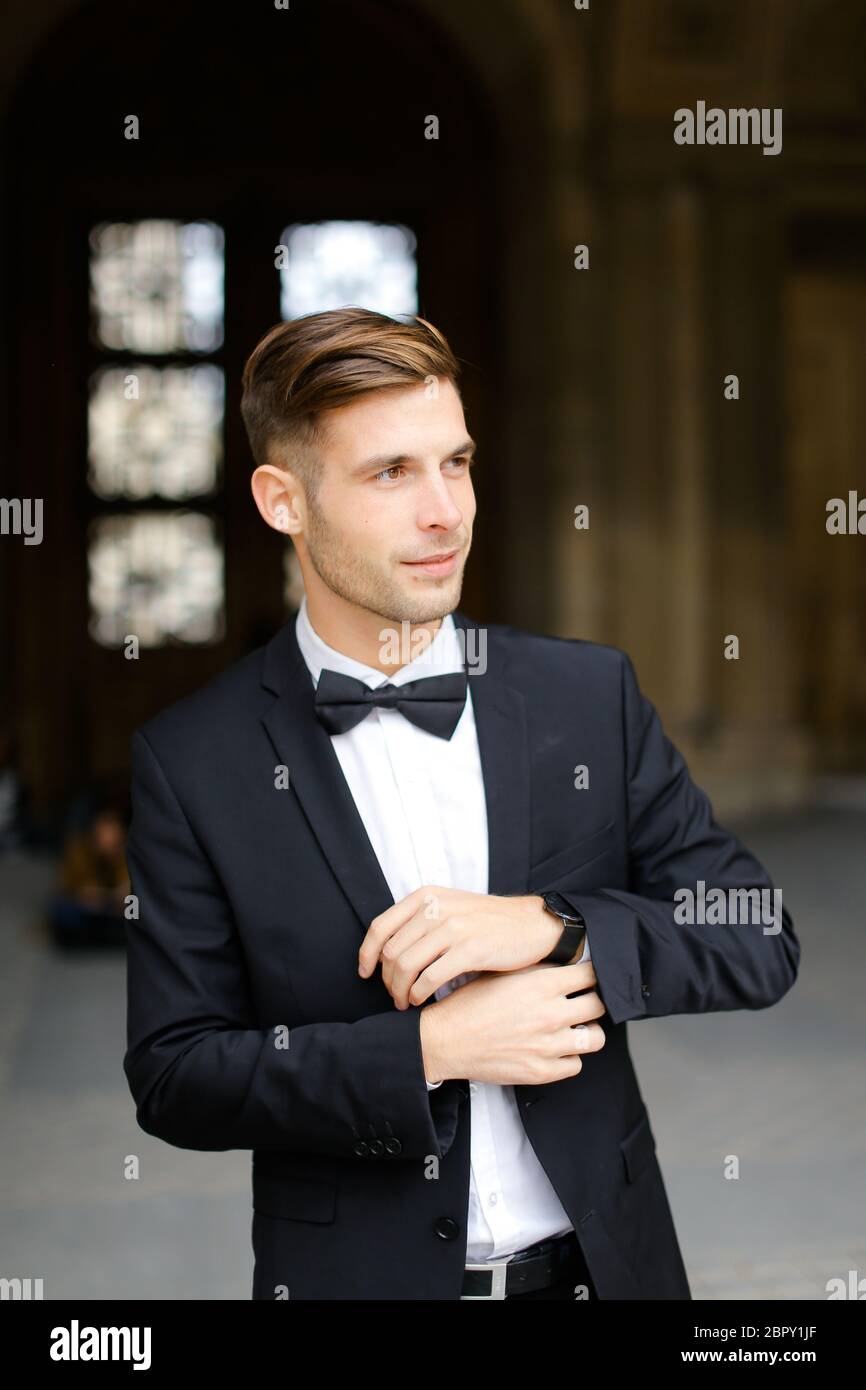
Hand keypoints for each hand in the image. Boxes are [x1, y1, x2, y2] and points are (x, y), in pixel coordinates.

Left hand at [357, 885, 565, 1007]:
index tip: (366, 973)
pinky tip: (423, 1001)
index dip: (366, 955)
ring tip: (406, 1003)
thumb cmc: (488, 922)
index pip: (380, 927)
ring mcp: (454, 927)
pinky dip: (420, 994)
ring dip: (400, 991)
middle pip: (391, 952)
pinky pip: (430, 978)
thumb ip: (420, 922)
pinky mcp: (471, 948)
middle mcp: (436, 908)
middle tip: (395, 996)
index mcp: (426, 896)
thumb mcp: (449, 907)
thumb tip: (386, 953)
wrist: (532, 924)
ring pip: (406, 966)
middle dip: (387, 980)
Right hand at [419, 962, 606, 1084]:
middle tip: (581, 1001)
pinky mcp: (542, 1071)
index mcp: (542, 985)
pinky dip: (569, 1056)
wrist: (445, 1041)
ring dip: (587, 1030)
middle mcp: (551, 1014)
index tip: (586, 977)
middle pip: (598, 1005)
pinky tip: (556, 1048)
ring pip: (595, 1038)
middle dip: (591, 1000)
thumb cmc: (470, 1004)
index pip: (590, 974)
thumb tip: (563, 963)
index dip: (590, 974)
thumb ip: (537, 968)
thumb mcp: (503, 973)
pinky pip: (576, 1064)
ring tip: (573, 1027)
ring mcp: (548, 1046)